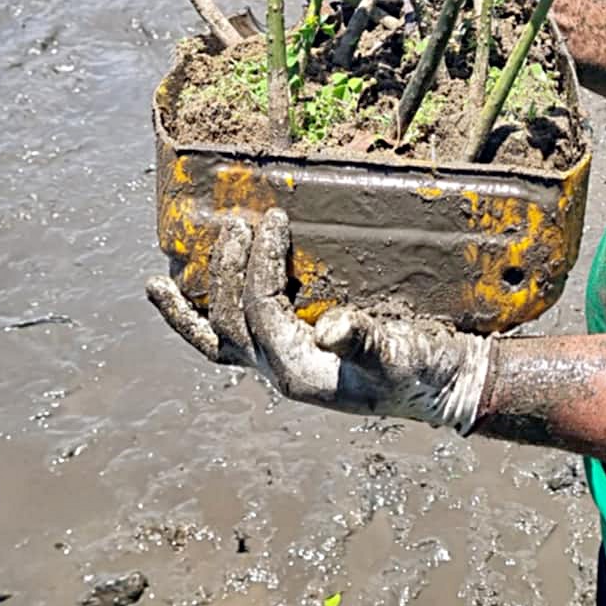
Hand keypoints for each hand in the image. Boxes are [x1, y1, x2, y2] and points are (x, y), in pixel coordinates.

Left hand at [147, 210, 491, 430]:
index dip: (260, 265)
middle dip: (228, 271)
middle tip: (236, 223)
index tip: (275, 220)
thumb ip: (363, 340)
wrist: (444, 386)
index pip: (261, 311)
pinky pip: (227, 343)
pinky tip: (175, 297)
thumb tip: (330, 328)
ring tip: (161, 278)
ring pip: (216, 341)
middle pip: (231, 322)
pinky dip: (195, 322)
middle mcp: (279, 371)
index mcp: (298, 372)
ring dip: (189, 306)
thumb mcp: (398, 354)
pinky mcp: (289, 356)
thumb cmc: (423, 370)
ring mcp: (279, 366)